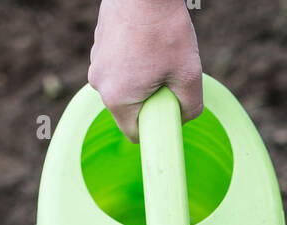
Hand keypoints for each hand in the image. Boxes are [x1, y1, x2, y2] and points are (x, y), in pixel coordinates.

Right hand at [89, 0, 202, 141]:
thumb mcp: (189, 75)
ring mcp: (96, 60)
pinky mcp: (99, 43)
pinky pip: (119, 65)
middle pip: (129, 108)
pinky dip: (134, 60)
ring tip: (158, 54)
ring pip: (124, 85)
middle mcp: (99, 82)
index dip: (155, 127)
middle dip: (150, 100)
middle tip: (168, 76)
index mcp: (117, 98)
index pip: (134, 133)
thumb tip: (183, 119)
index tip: (168, 110)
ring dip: (142, 79)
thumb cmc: (165, 29)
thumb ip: (190, 107)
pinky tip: (148, 42)